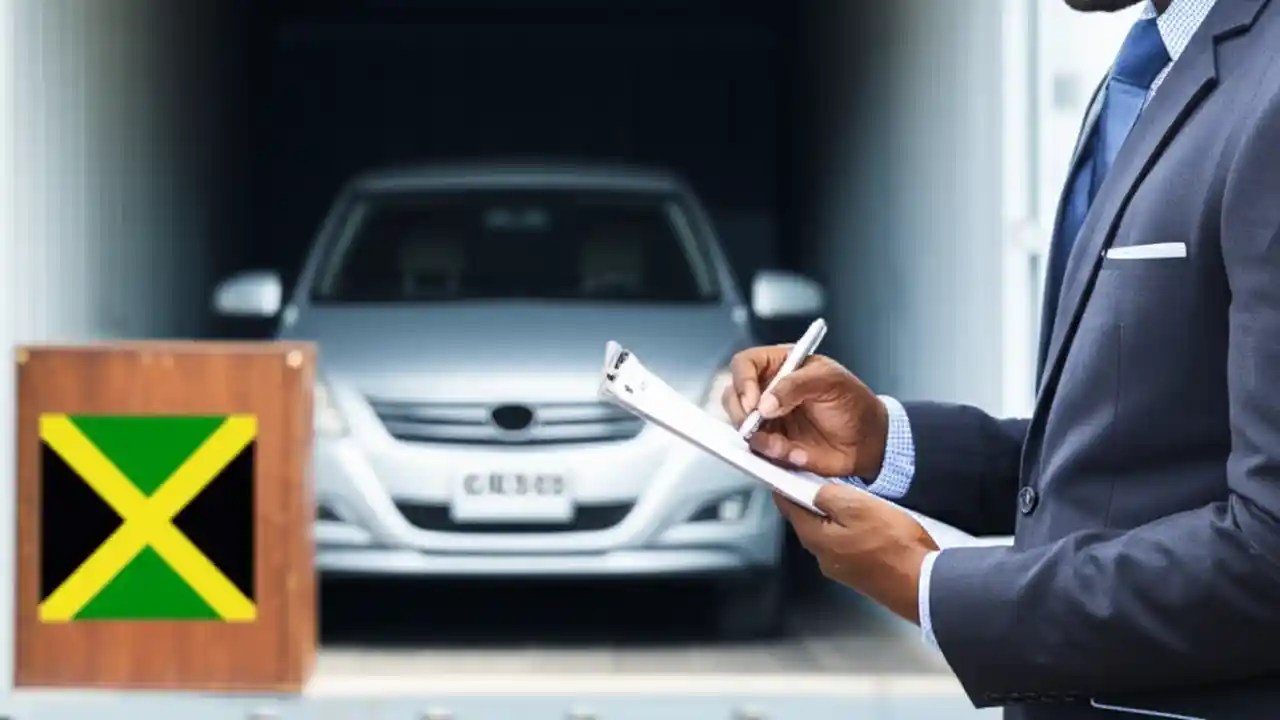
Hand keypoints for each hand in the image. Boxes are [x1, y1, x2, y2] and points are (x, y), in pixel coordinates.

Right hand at [722, 346, 888, 477]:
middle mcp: (767, 391)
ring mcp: (767, 421)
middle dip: (741, 414)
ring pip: (741, 428)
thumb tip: (765, 404)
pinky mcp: (773, 445)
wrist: (867, 440)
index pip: (744, 365)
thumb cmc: (851, 401)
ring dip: (760, 440)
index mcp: (779, 365)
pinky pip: (759, 452)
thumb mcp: (829, 381)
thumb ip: (795, 386)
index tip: (752, 402)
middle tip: (756, 425)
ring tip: (787, 446)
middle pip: (732, 397)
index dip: (742, 381)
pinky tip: (798, 454)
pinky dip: (775, 456)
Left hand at [776, 484, 938, 623]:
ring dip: (834, 516)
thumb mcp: (856, 505)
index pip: (788, 508)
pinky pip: (846, 545)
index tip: (784, 473)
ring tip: (852, 500)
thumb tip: (813, 492)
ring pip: (828, 533)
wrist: (922, 582)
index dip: (785, 487)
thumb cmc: (891, 543)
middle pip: (808, 521)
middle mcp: (822, 557)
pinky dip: (850, 530)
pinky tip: (867, 523)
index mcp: (815, 538)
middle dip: (812, 501)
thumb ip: (828, 496)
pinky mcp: (859, 574)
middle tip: (823, 481)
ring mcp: (840, 568)